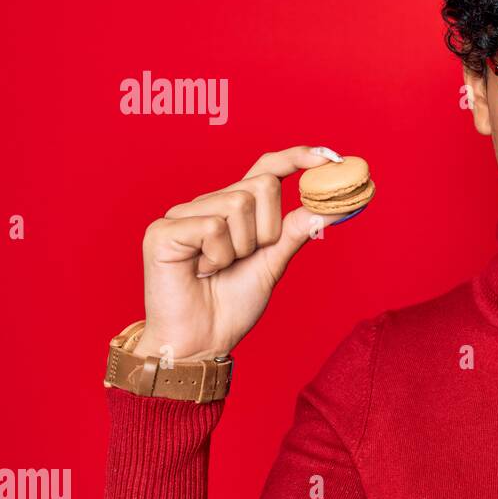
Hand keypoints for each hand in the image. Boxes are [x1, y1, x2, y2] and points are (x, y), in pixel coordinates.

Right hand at [131, 145, 359, 362]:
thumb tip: (334, 206)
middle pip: (262, 185)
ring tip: (218, 268)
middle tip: (244, 259)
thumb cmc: (231, 305)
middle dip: (267, 230)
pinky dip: (217, 256)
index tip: (329, 156)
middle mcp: (208, 203)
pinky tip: (200, 271)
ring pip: (238, 205)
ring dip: (241, 247)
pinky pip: (213, 227)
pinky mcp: (163, 230)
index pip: (266, 169)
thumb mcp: (274, 262)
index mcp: (234, 209)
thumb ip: (298, 230)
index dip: (296, 157)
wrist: (202, 342)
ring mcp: (182, 214)